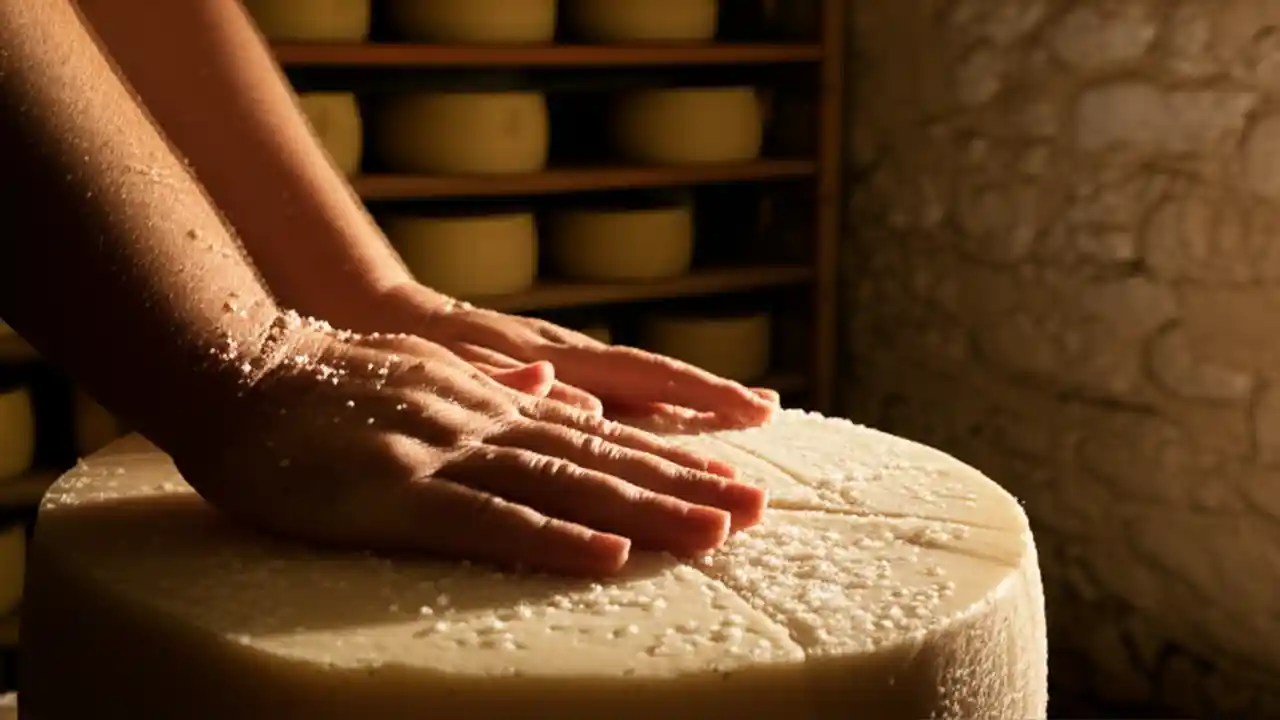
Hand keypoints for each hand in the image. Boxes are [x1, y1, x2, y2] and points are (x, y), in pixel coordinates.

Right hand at [175, 313, 766, 575]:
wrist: (235, 369)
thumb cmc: (320, 384)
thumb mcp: (421, 374)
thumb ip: (491, 387)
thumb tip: (552, 394)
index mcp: (488, 399)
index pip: (596, 431)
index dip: (665, 455)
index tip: (728, 477)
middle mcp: (482, 417)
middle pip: (600, 456)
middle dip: (684, 483)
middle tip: (758, 509)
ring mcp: (444, 449)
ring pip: (564, 482)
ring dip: (644, 507)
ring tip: (716, 530)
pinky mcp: (398, 489)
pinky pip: (489, 518)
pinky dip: (553, 537)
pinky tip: (609, 554)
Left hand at [370, 284, 780, 430]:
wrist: (374, 311)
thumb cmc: (405, 346)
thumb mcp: (442, 367)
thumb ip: (502, 379)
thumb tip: (566, 398)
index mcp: (545, 354)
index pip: (638, 374)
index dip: (695, 394)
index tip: (750, 408)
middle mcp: (564, 354)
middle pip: (653, 376)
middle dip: (713, 398)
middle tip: (773, 414)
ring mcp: (559, 359)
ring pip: (639, 380)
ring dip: (694, 399)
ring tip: (754, 411)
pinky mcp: (547, 368)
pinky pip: (613, 386)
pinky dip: (657, 400)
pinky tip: (683, 417)